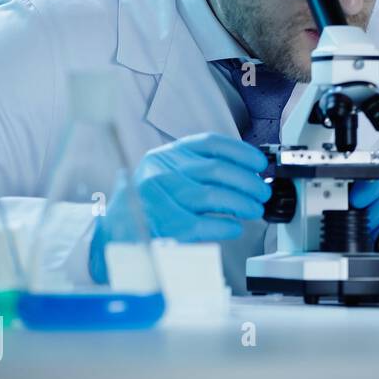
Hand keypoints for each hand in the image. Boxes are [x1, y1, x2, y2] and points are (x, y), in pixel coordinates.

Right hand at [90, 133, 270, 282]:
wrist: (116, 235)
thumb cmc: (152, 206)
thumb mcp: (171, 176)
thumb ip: (201, 171)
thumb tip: (248, 173)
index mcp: (167, 155)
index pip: (210, 143)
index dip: (241, 152)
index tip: (259, 162)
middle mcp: (161, 171)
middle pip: (216, 170)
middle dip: (248, 182)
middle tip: (262, 193)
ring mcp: (159, 197)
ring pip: (212, 195)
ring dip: (242, 203)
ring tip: (254, 209)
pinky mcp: (162, 224)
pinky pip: (204, 223)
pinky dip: (226, 225)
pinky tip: (234, 227)